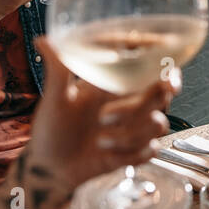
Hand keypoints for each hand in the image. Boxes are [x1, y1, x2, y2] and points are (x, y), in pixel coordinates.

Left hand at [24, 37, 179, 196]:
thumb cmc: (51, 129)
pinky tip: (109, 154)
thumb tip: (42, 40)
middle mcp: (129, 104)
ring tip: (100, 139)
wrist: (51, 168)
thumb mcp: (54, 97)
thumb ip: (58, 69)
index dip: (165, 68)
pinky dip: (131, 154)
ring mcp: (134, 128)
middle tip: (113, 112)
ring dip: (130, 133)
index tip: (166, 71)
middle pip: (162, 94)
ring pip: (158, 123)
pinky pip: (151, 150)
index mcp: (114, 85)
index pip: (150, 69)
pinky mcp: (135, 151)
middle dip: (148, 101)